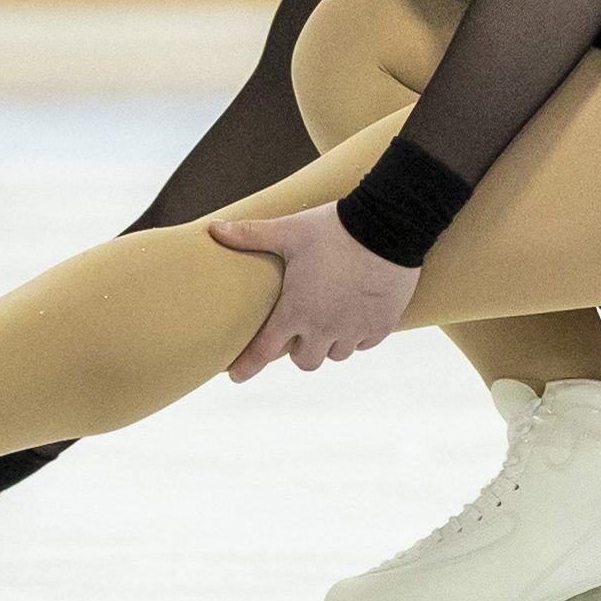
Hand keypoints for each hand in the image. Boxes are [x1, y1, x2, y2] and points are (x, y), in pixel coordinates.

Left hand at [207, 201, 418, 381]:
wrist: (388, 225)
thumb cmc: (333, 228)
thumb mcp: (289, 231)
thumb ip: (250, 235)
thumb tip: (212, 228)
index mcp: (296, 310)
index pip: (264, 350)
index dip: (247, 365)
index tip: (236, 375)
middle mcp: (324, 327)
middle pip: (304, 361)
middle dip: (298, 349)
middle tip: (298, 328)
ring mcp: (354, 329)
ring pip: (335, 354)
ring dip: (328, 343)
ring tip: (328, 319)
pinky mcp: (382, 325)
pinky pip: (364, 344)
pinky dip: (356, 336)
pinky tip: (354, 316)